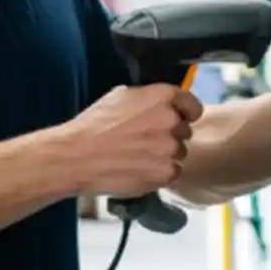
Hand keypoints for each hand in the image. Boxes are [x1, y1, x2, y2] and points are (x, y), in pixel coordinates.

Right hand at [63, 83, 203, 197]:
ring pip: (179, 153)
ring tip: (138, 156)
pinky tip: (140, 169)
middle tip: (145, 141)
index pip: (193, 105)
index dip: (186, 113)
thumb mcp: (121, 96)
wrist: (77, 156)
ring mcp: (170, 148)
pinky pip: (173, 172)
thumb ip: (149, 98)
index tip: (181, 119)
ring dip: (165, 155)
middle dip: (169, 135)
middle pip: (184, 131)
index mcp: (161, 97)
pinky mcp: (165, 172)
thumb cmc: (93, 126)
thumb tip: (162, 103)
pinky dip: (160, 173)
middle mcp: (171, 120)